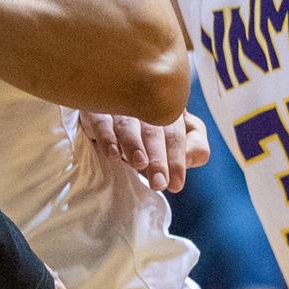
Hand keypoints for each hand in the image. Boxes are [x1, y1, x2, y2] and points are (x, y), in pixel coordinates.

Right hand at [80, 111, 209, 192]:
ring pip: (128, 124)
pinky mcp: (95, 110)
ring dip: (134, 144)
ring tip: (139, 164)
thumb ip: (193, 147)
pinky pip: (100, 121)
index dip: (177, 158)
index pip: (176, 133)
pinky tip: (113, 154)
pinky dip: (107, 137)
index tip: (175, 184)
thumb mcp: (177, 138)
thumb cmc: (153, 129)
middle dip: (158, 158)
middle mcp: (145, 104)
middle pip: (154, 130)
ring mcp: (119, 106)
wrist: (113, 108)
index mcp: (169, 108)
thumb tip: (191, 159)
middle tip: (159, 183)